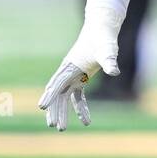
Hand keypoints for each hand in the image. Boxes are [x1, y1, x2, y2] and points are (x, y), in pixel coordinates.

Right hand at [37, 5, 123, 130]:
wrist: (102, 29)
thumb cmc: (103, 39)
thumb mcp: (107, 51)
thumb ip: (109, 61)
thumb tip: (114, 71)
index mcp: (70, 66)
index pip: (56, 83)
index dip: (49, 95)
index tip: (42, 106)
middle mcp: (68, 72)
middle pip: (57, 94)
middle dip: (55, 110)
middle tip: (55, 126)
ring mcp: (73, 75)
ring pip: (64, 97)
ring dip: (62, 112)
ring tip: (61, 128)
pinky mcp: (81, 78)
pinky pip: (77, 96)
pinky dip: (80, 108)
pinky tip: (86, 122)